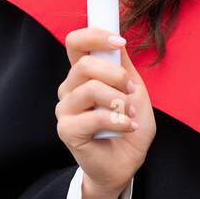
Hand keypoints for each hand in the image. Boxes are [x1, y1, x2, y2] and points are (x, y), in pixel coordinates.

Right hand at [57, 28, 155, 198]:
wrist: (126, 163)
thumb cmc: (129, 125)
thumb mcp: (134, 90)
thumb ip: (123, 66)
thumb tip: (117, 42)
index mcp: (83, 74)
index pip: (76, 42)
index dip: (95, 35)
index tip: (120, 42)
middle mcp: (70, 88)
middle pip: (84, 64)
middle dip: (116, 75)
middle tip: (131, 90)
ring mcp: (65, 109)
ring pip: (90, 88)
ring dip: (119, 100)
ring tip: (130, 113)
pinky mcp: (67, 130)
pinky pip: (93, 116)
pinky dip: (118, 120)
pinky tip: (127, 127)